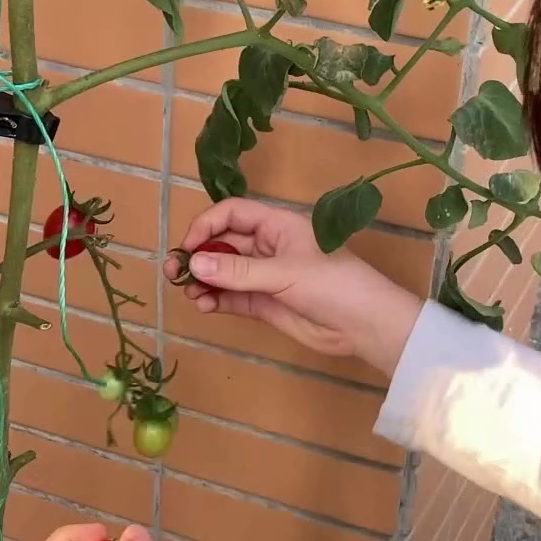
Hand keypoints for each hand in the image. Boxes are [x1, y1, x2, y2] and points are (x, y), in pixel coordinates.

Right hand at [170, 198, 425, 375]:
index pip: (232, 214)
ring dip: (203, 280)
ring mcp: (265, 277)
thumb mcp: (285, 273)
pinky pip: (232, 297)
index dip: (207, 225)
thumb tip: (195, 264)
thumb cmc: (333, 285)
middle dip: (199, 256)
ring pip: (224, 273)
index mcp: (277, 225)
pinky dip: (215, 300)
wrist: (365, 325)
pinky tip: (204, 305)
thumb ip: (238, 272)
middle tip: (175, 273)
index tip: (190, 247)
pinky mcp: (265, 304)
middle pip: (223, 244)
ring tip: (189, 293)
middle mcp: (268, 247)